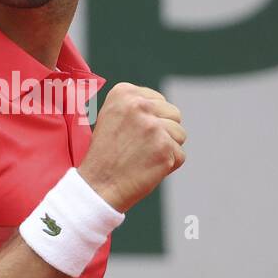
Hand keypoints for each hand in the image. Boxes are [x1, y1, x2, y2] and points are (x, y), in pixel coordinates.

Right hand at [77, 82, 185, 212]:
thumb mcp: (111, 117)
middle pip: (173, 114)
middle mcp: (138, 105)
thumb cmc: (105, 154)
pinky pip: (180, 155)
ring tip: (143, 157)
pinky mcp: (164, 147)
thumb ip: (136, 106)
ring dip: (167, 148)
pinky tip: (147, 168)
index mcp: (123, 92)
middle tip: (139, 147)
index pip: (159, 100)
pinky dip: (168, 165)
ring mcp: (152, 126)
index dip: (151, 120)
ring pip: (180, 134)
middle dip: (163, 132)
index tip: (132, 134)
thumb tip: (163, 107)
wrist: (98, 185)